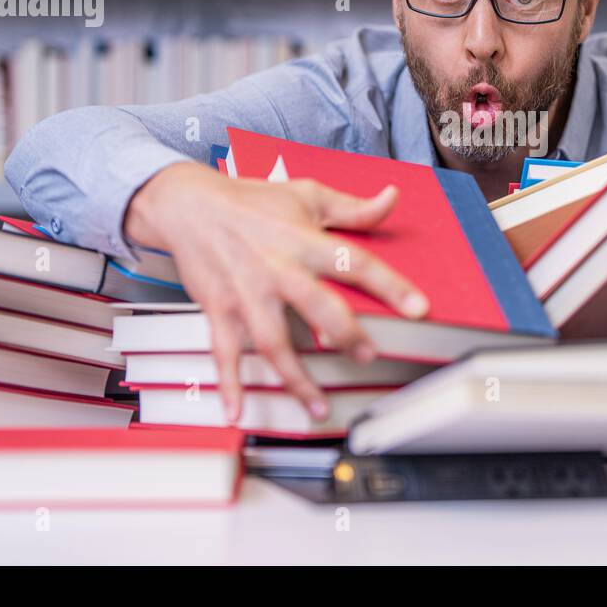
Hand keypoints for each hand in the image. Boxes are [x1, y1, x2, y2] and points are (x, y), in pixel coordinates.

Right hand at [125, 162, 428, 423]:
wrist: (188, 205)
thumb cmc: (251, 200)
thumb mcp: (307, 196)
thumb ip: (353, 208)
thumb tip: (392, 199)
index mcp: (303, 241)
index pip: (355, 263)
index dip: (390, 284)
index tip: (419, 308)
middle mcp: (277, 269)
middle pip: (317, 306)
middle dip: (344, 334)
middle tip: (369, 356)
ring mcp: (246, 294)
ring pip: (273, 342)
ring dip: (296, 377)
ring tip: (318, 406)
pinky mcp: (219, 310)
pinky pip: (224, 352)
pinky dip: (229, 384)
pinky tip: (238, 411)